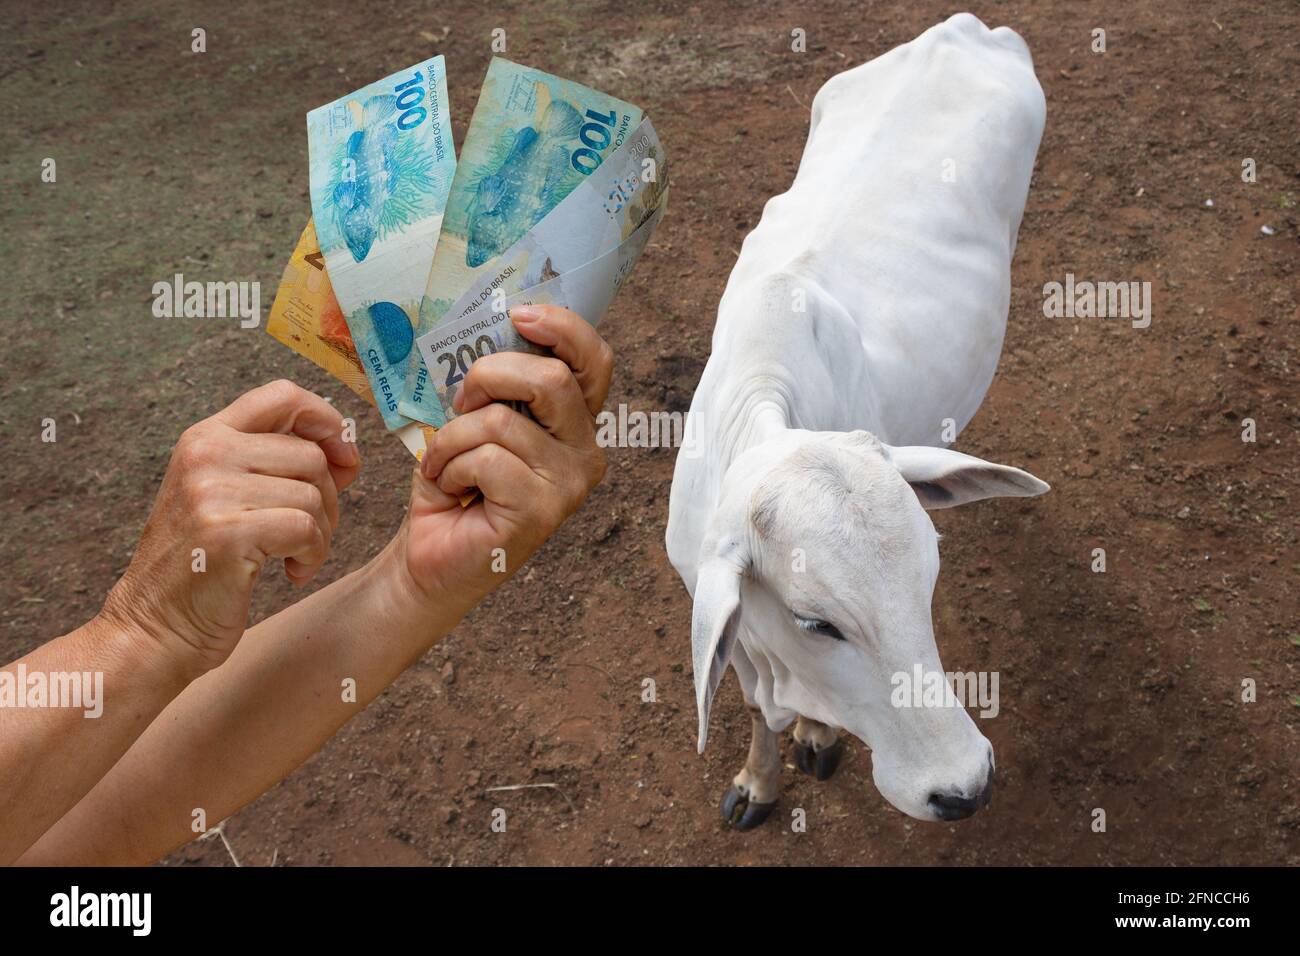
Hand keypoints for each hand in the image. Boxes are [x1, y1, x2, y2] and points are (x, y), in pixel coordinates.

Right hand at [101, 379, 360, 677]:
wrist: (153, 628)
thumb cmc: (203, 565)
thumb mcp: (226, 495)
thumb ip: (274, 462)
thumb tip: (346, 447)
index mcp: (207, 437)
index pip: (282, 395)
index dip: (327, 421)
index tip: (343, 460)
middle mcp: (206, 453)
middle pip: (311, 454)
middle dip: (328, 498)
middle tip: (309, 532)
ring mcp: (211, 491)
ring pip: (313, 494)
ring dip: (321, 533)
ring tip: (294, 555)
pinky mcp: (226, 531)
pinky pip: (306, 528)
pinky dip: (312, 555)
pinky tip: (292, 572)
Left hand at [390, 305, 612, 615]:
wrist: (431, 553)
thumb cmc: (453, 481)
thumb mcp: (474, 418)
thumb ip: (496, 382)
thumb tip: (490, 327)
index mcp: (575, 421)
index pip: (593, 361)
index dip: (563, 327)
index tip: (519, 314)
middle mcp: (585, 450)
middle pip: (550, 379)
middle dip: (488, 376)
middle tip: (460, 403)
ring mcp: (569, 483)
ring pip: (502, 422)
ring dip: (453, 437)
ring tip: (445, 464)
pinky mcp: (542, 510)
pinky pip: (485, 459)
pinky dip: (450, 467)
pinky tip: (450, 490)